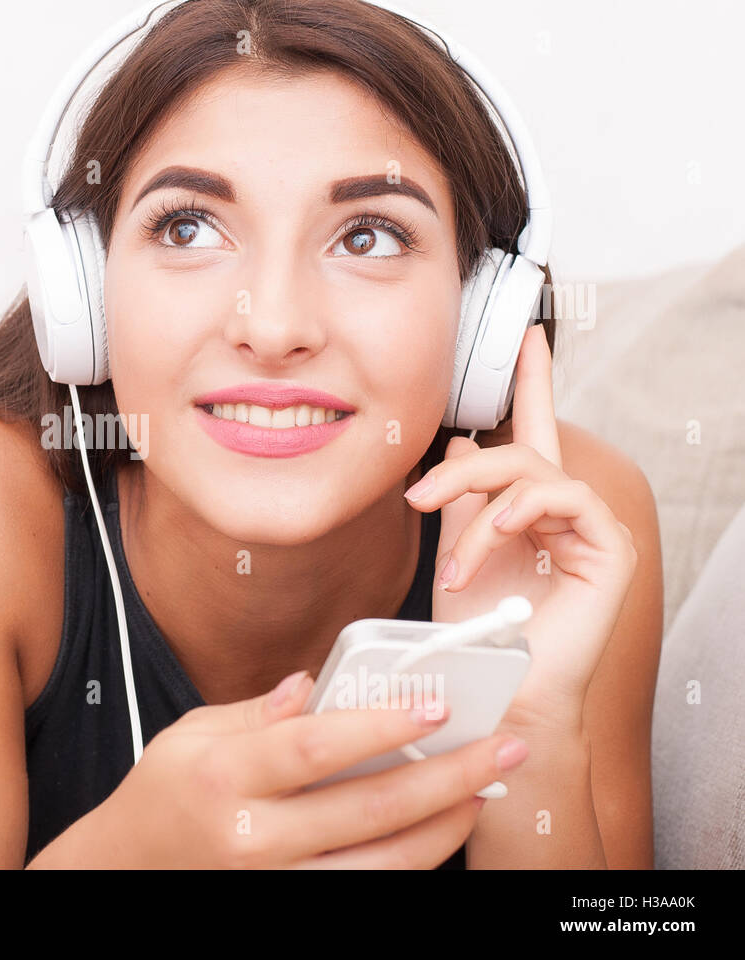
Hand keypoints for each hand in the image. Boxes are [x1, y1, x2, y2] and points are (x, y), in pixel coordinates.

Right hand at [86, 671, 527, 867]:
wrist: (127, 870)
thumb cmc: (162, 792)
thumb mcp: (191, 733)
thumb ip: (257, 711)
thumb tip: (318, 684)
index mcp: (222, 773)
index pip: (314, 746)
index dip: (380, 726)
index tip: (436, 705)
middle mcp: (249, 836)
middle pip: (366, 809)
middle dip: (446, 776)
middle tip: (501, 748)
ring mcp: (271, 883)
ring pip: (380, 865)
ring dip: (444, 828)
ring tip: (483, 792)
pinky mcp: (288, 908)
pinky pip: (365, 892)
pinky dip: (411, 865)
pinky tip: (438, 834)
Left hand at [403, 324, 638, 723]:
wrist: (501, 688)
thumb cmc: (478, 629)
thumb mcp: (458, 550)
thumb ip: (462, 500)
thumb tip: (456, 445)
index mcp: (529, 507)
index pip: (531, 433)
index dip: (531, 383)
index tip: (526, 336)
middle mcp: (563, 511)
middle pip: (518, 453)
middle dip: (463, 471)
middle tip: (417, 499)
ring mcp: (591, 528)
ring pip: (534, 473)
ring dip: (480, 507)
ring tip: (451, 561)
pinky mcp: (611, 548)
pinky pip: (565, 499)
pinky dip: (520, 514)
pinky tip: (495, 536)